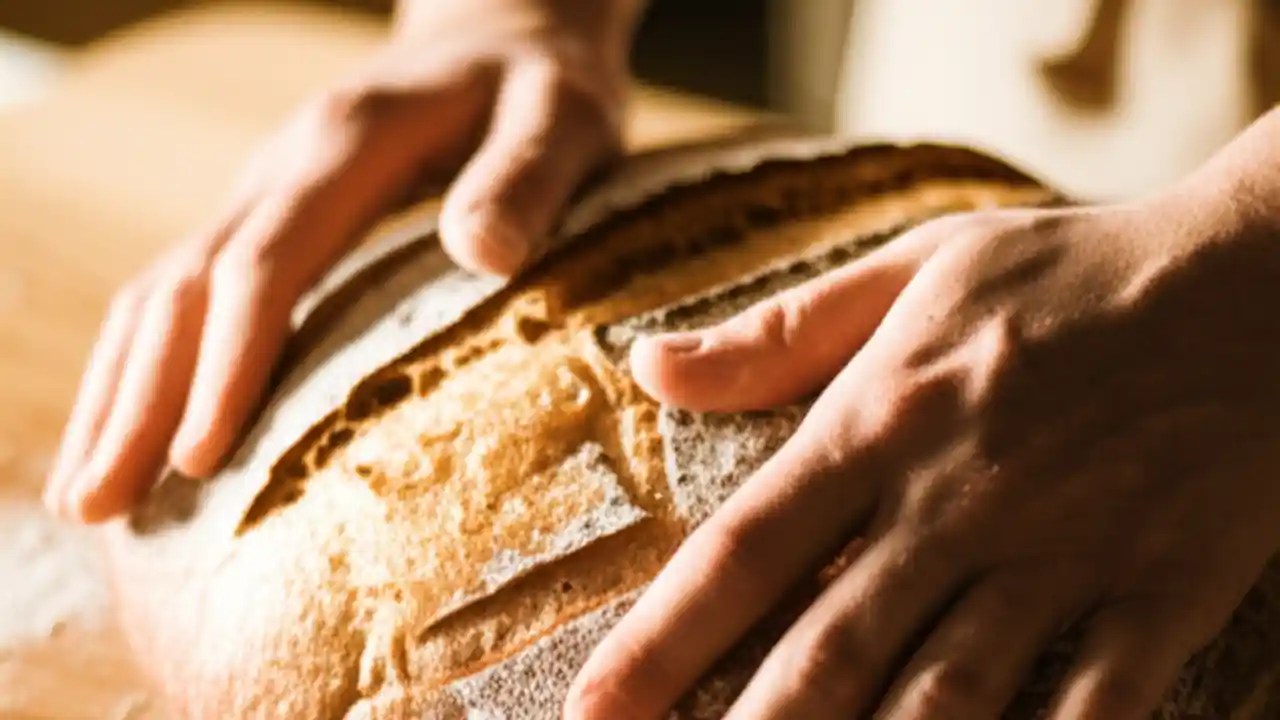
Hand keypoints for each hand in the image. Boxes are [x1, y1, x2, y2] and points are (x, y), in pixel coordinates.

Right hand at [44, 0, 637, 521]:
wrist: (499, 36)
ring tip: (87, 497)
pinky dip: (144, 366)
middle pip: (184, 289)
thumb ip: (527, 178)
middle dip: (137, 401)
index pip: (267, 264)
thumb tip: (481, 252)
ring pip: (160, 294)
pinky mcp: (266, 219)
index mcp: (348, 144)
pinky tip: (131, 430)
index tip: (200, 458)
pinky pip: (184, 294)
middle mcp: (282, 169)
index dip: (229, 361)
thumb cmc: (540, 88)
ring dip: (117, 393)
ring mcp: (263, 193)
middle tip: (95, 509)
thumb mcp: (560, 117)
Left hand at [567, 115, 1279, 717]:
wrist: (1258, 274)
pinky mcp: (1161, 594)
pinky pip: (1089, 710)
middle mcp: (957, 500)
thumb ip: (778, 333)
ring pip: (942, 699)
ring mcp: (1063, 555)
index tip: (593, 710)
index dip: (658, 642)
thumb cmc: (1070, 271)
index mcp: (883, 420)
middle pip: (827, 650)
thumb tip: (651, 367)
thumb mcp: (912, 272)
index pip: (744, 550)